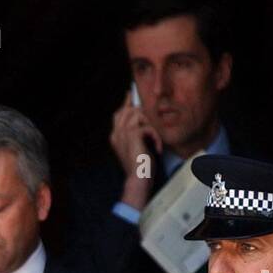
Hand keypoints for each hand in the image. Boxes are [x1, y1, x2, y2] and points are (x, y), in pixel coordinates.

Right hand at [109, 90, 161, 209]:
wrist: (138, 179)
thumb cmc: (140, 166)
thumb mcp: (137, 147)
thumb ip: (136, 133)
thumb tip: (142, 119)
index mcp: (115, 136)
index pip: (118, 114)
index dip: (126, 103)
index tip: (129, 93)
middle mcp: (117, 133)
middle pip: (129, 110)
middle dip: (144, 115)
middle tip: (152, 127)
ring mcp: (123, 133)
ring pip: (140, 115)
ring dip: (152, 127)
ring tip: (155, 141)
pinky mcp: (133, 134)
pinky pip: (148, 127)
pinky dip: (156, 137)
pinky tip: (157, 149)